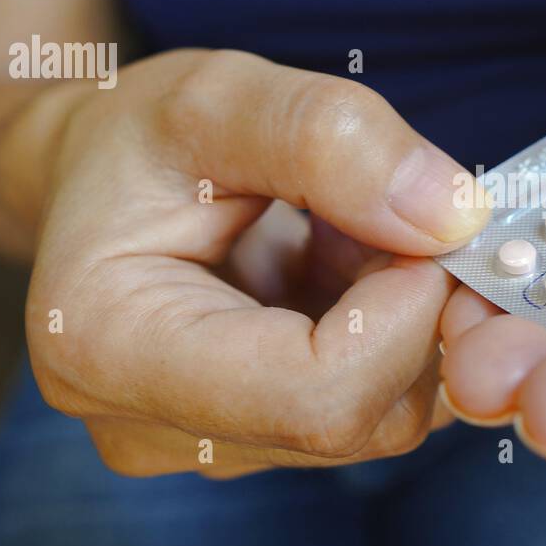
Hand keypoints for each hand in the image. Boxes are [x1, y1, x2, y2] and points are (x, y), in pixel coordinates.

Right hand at [26, 49, 486, 476]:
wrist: (91, 184)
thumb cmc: (135, 140)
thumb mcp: (215, 96)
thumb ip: (327, 138)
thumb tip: (454, 218)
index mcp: (110, 351)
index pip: (320, 399)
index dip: (405, 313)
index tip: (422, 223)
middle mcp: (154, 430)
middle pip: (365, 418)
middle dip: (412, 306)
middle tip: (386, 207)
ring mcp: (210, 448)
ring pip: (385, 414)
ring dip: (401, 312)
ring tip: (339, 229)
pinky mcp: (258, 443)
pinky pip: (377, 404)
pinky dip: (390, 329)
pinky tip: (339, 267)